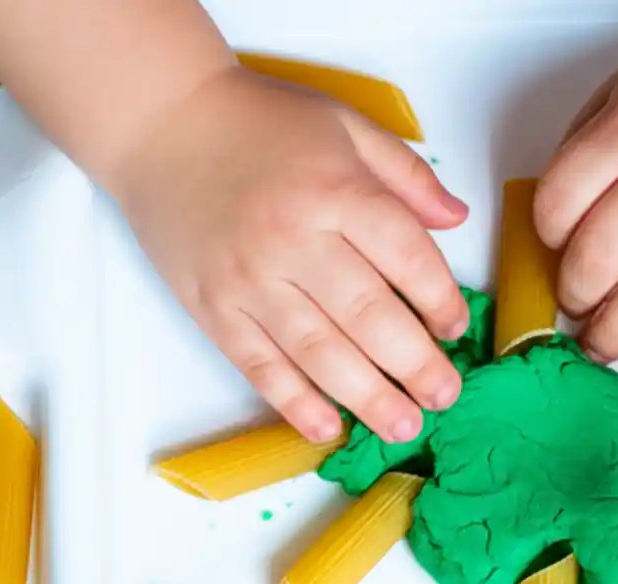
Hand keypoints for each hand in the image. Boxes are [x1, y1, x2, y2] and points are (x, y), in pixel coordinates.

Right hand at [112, 67, 468, 443]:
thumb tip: (457, 219)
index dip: (439, 300)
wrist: (160, 121)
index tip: (456, 328)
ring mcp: (248, 279)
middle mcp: (293, 240)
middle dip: (414, 365)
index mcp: (337, 191)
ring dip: (366, 397)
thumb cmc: (260, 122)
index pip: (406, 258)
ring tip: (403, 426)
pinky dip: (294, 402)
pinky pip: (258, 365)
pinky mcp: (212, 306)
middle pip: (368, 316)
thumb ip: (407, 174)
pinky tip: (328, 427)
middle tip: (444, 396)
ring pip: (318, 353)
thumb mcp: (347, 125)